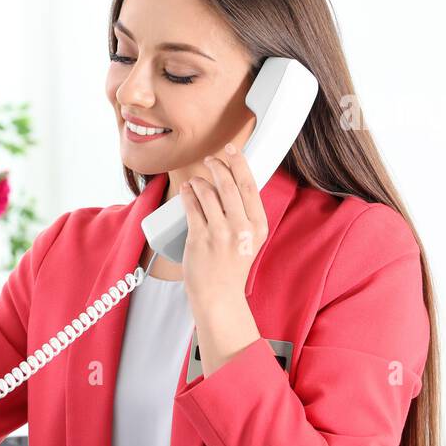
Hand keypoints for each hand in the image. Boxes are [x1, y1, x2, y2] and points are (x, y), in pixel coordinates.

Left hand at [179, 143, 268, 312]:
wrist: (219, 296)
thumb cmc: (231, 266)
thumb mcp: (249, 239)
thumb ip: (245, 214)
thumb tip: (232, 183)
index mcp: (258, 226)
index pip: (249, 185)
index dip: (239, 163)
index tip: (231, 149)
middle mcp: (241, 228)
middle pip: (229, 185)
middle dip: (218, 166)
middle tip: (211, 159)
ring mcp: (220, 234)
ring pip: (209, 194)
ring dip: (201, 180)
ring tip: (197, 179)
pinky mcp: (200, 239)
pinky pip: (192, 208)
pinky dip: (188, 194)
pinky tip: (187, 189)